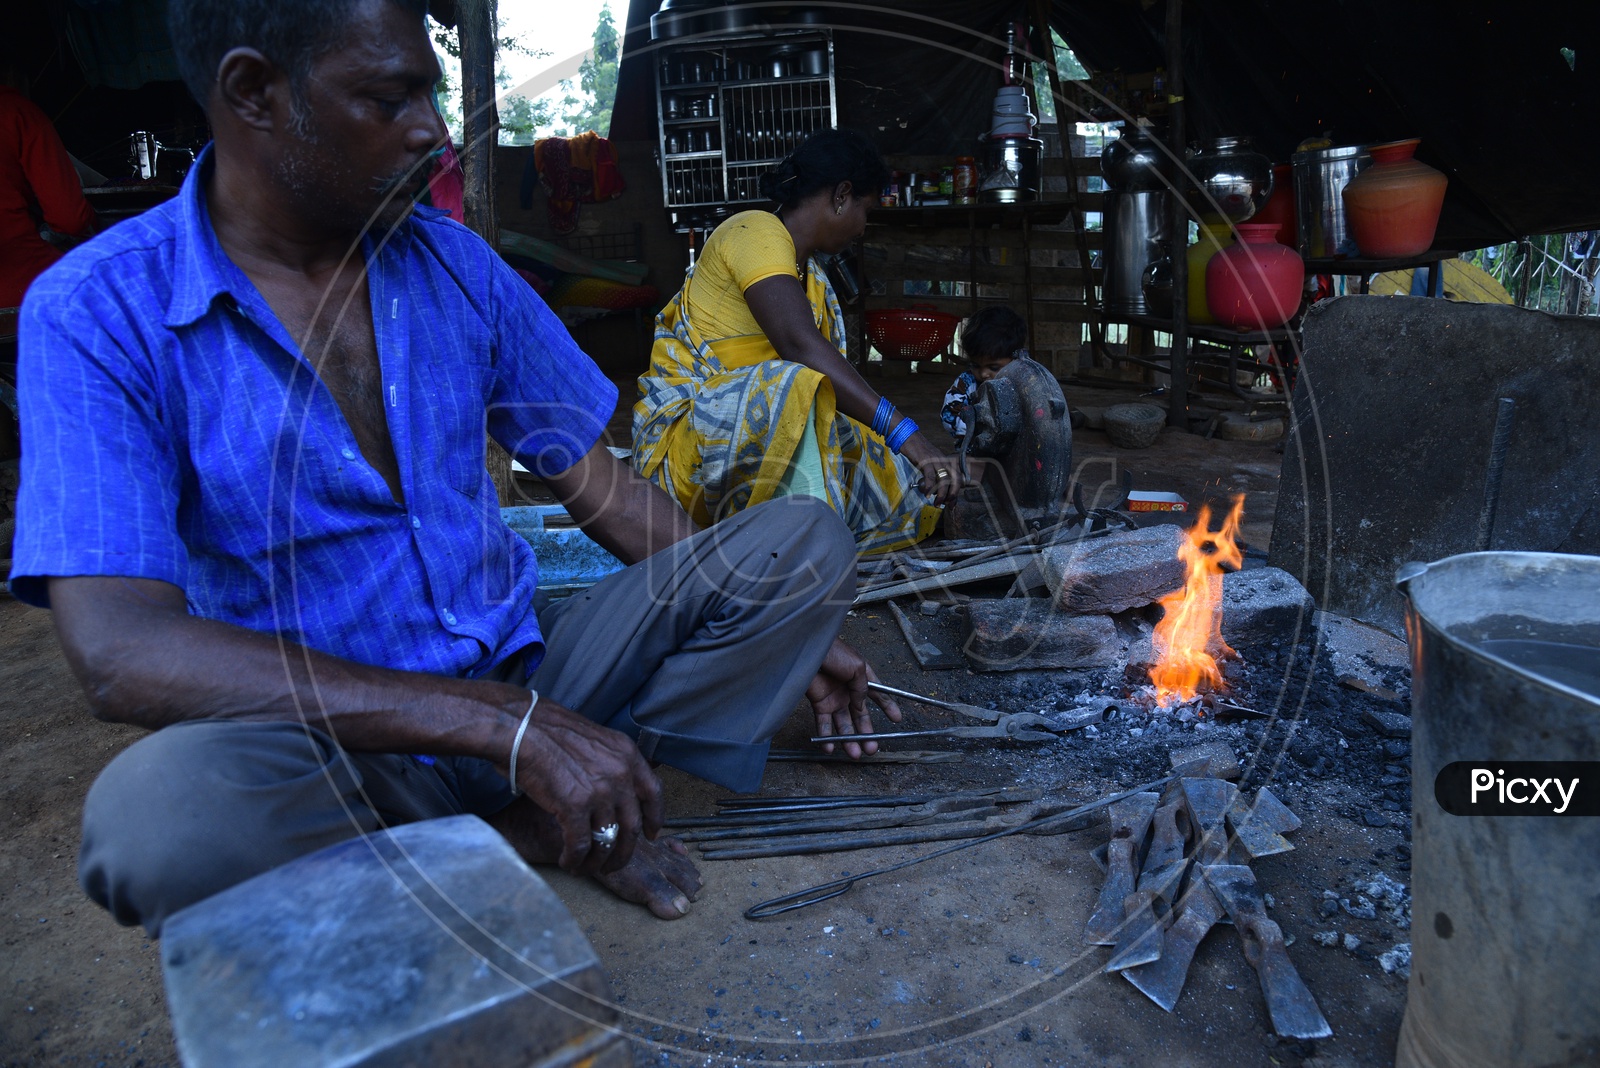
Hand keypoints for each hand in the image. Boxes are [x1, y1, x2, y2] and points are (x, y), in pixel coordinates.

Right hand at [506, 694, 663, 876]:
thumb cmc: (547, 731)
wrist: (520, 728)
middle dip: (624, 852)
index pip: (653, 793)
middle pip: (632, 825)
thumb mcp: (594, 740)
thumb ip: (609, 764)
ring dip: (597, 861)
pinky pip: (581, 845)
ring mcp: (600, 791)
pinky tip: (567, 862)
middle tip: (613, 864)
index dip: (654, 818)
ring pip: (608, 840)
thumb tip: (611, 791)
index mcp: (627, 754)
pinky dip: (575, 859)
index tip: (650, 834)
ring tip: (585, 867)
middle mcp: (620, 774)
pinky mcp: (575, 806)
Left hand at [806, 639, 901, 757]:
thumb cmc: (833, 651)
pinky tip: (831, 748)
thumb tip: (861, 706)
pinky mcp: (818, 704)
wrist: (807, 649)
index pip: (878, 694)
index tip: (897, 719)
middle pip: (860, 716)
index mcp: (860, 677)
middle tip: (872, 748)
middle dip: (867, 733)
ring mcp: (833, 698)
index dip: (888, 706)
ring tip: (854, 754)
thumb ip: (862, 689)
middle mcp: (848, 690)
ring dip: (849, 740)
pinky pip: (823, 724)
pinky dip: (826, 737)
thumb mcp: (857, 667)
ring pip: (843, 724)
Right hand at [899, 433, 961, 505]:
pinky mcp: (925, 461)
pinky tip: (927, 494)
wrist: (908, 436)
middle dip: (952, 494)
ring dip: (941, 494)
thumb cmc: (917, 450)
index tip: (952, 503)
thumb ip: (933, 472)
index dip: (956, 492)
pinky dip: (930, 487)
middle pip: (955, 479)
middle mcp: (943, 460)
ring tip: (936, 503)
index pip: (956, 477)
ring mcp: (935, 460)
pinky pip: (931, 477)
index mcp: (945, 460)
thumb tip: (933, 488)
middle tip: (947, 504)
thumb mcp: (929, 461)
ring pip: (944, 479)